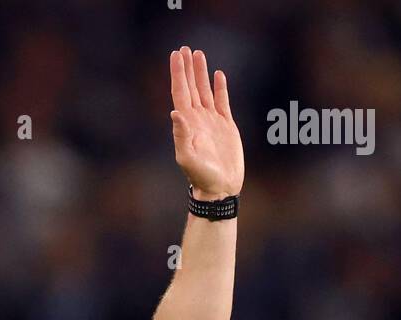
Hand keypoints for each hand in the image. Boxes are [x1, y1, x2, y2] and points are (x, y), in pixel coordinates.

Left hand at [169, 47, 243, 199]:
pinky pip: (222, 101)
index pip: (180, 93)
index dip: (178, 74)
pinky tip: (218, 75)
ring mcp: (211, 121)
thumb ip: (181, 136)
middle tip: (184, 49)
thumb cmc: (201, 177)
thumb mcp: (188, 158)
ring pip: (205, 91)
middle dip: (187, 68)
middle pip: (191, 87)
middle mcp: (197, 119)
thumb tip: (175, 113)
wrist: (220, 188)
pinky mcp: (226, 125)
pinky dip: (219, 87)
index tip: (175, 55)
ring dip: (201, 73)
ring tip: (198, 54)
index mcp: (187, 124)